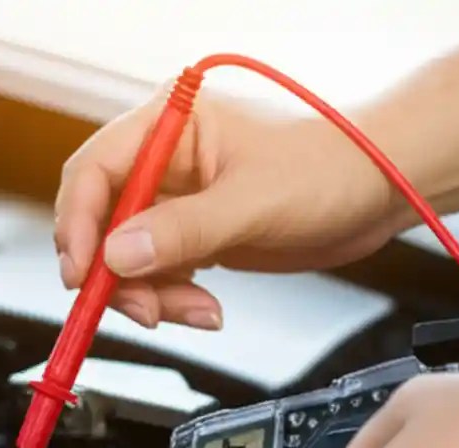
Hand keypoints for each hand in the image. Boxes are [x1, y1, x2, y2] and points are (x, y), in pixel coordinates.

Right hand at [54, 91, 408, 329]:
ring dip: (150, 295)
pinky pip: (158, 274)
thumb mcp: (254, 201)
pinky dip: (173, 300)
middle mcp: (164, 159)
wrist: (380, 191)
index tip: (85, 273)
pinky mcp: (194, 234)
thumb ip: (183, 231)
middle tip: (143, 310)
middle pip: (101, 222)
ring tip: (195, 313)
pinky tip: (206, 310)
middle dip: (115, 273)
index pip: (93, 171)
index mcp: (169, 123)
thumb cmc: (333, 166)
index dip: (78, 224)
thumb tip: (116, 257)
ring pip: (127, 258)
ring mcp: (177, 199)